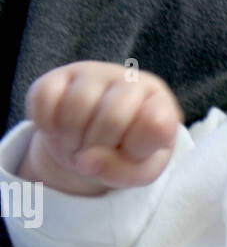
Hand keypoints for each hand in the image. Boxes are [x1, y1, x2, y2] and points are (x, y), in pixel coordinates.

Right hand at [21, 60, 182, 195]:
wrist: (96, 142)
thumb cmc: (126, 154)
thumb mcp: (137, 173)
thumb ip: (122, 172)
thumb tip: (86, 162)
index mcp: (160, 104)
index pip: (156, 124)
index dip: (136, 149)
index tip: (130, 154)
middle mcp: (130, 80)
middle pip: (112, 117)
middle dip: (99, 149)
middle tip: (94, 157)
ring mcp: (94, 73)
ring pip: (77, 106)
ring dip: (71, 141)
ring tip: (76, 147)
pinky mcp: (60, 75)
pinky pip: (45, 99)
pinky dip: (47, 126)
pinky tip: (57, 131)